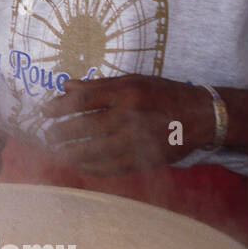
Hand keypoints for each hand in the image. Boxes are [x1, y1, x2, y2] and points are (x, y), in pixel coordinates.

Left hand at [39, 75, 213, 175]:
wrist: (202, 116)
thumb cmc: (164, 93)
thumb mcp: (133, 80)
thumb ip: (98, 85)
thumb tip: (65, 86)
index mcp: (126, 93)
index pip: (84, 100)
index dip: (60, 107)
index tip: (45, 111)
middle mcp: (130, 116)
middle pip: (85, 126)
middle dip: (61, 132)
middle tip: (48, 135)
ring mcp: (137, 141)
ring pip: (95, 150)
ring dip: (72, 153)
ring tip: (59, 152)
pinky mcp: (144, 159)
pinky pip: (111, 168)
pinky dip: (92, 168)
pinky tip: (80, 165)